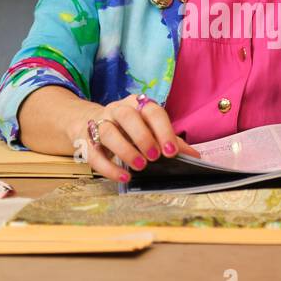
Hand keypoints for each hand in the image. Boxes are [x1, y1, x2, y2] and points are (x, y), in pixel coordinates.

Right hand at [74, 94, 199, 182]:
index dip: (163, 130)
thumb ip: (170, 141)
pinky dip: (108, 167)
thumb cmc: (127, 129)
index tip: (172, 151)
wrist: (86, 123)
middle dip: (142, 137)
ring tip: (139, 166)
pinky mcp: (84, 139)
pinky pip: (93, 152)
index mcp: (137, 104)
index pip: (152, 110)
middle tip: (154, 157)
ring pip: (108, 132)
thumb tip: (196, 157)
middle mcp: (117, 110)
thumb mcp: (149, 130)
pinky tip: (123, 176)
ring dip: (125, 150)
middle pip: (127, 116)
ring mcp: (99, 123)